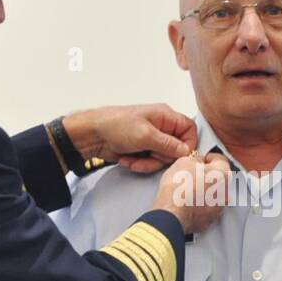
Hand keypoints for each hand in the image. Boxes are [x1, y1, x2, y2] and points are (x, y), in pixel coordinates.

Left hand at [64, 104, 197, 172]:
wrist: (92, 135)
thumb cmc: (114, 125)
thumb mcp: (146, 135)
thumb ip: (169, 144)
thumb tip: (185, 150)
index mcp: (165, 116)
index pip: (189, 130)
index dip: (188, 144)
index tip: (179, 155)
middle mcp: (160, 127)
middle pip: (176, 149)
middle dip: (161, 157)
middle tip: (149, 155)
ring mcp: (151, 139)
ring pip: (162, 159)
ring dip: (148, 163)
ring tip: (134, 158)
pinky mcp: (143, 150)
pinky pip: (150, 162)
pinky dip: (140, 164)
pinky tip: (129, 159)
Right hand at [153, 152, 230, 234]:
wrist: (171, 214)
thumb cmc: (179, 188)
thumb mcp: (184, 161)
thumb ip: (196, 159)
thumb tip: (196, 162)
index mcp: (223, 174)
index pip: (220, 159)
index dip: (206, 157)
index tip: (198, 159)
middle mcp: (225, 193)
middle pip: (218, 179)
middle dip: (206, 176)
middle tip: (191, 174)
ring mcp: (218, 209)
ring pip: (212, 195)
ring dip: (203, 191)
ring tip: (187, 189)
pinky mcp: (209, 221)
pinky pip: (205, 209)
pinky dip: (198, 205)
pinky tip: (186, 201)